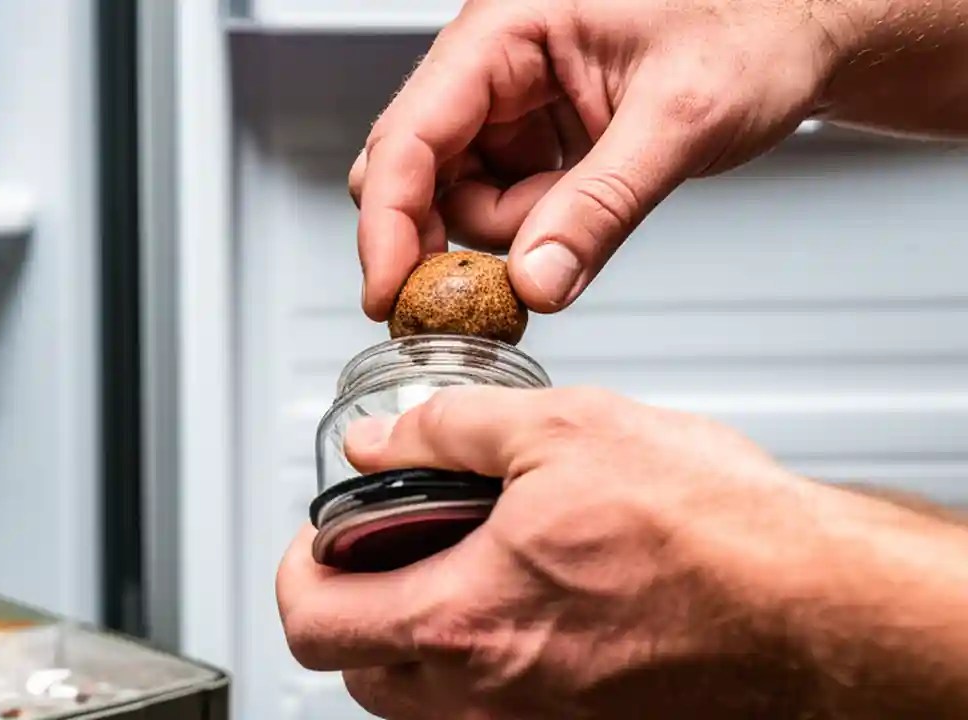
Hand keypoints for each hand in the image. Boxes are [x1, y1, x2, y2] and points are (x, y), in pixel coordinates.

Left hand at [277, 386, 967, 718]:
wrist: (815, 609)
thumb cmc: (715, 532)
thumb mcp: (565, 430)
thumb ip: (448, 431)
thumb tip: (382, 438)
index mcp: (466, 622)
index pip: (313, 623)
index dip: (297, 570)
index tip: (318, 538)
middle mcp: (490, 698)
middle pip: (358, 672)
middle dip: (351, 604)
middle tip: (382, 547)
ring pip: (419, 700)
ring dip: (411, 633)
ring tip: (459, 563)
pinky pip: (488, 711)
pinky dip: (477, 659)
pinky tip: (526, 600)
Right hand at [350, 0, 844, 318]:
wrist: (800, 29)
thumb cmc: (754, 27)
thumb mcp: (681, 119)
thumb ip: (602, 206)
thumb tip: (535, 283)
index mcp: (507, 27)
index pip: (411, 133)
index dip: (388, 221)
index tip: (389, 294)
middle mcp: (494, 58)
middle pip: (415, 168)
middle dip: (443, 234)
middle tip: (481, 289)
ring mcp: (509, 96)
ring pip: (455, 193)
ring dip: (505, 231)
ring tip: (584, 207)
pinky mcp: (530, 129)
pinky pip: (498, 196)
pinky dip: (530, 225)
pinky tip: (579, 206)